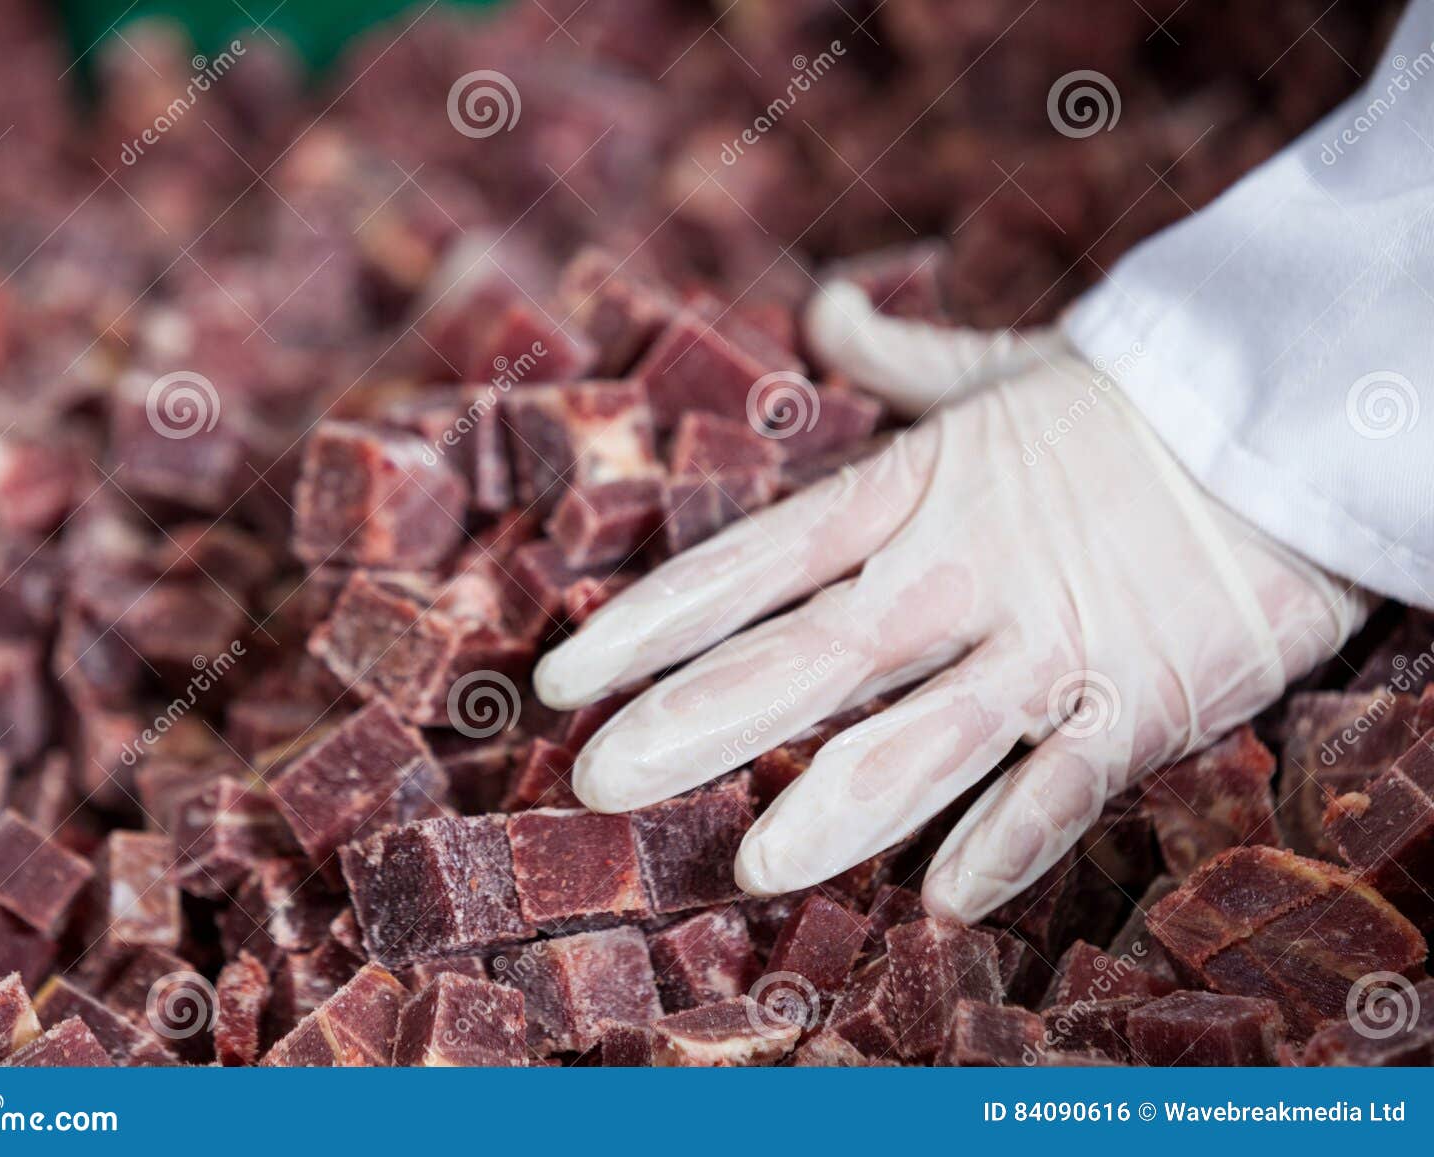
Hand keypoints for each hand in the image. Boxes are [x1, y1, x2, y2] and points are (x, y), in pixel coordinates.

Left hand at [533, 282, 1367, 921]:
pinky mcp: (1144, 695)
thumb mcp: (1001, 374)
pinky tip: (946, 901)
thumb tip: (829, 305)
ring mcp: (1050, 640)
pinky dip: (1011, 839)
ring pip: (925, 733)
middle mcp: (960, 572)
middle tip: (596, 785)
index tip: (564, 678)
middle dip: (697, 722)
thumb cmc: (1130, 403)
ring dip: (841, 803)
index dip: (652, 621)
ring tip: (756, 867)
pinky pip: (1066, 781)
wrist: (1291, 416)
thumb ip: (902, 359)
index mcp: (914, 495)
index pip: (753, 564)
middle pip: (807, 657)